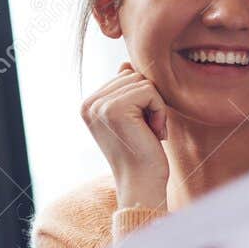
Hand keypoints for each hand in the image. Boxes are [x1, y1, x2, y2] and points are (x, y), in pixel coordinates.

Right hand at [83, 63, 169, 209]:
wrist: (141, 183)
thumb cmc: (142, 152)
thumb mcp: (131, 118)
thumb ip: (125, 91)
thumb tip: (125, 64)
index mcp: (89, 104)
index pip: (126, 77)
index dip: (142, 100)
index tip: (139, 127)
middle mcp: (89, 103)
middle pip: (134, 76)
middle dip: (149, 101)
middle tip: (146, 130)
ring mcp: (99, 106)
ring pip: (143, 82)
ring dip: (156, 107)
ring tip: (149, 132)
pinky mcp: (114, 109)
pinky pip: (150, 91)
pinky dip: (159, 111)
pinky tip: (153, 132)